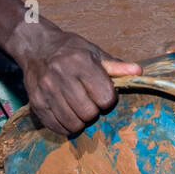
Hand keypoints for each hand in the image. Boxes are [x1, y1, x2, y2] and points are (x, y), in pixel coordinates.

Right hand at [17, 29, 140, 135]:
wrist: (37, 46)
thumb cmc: (71, 50)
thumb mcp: (94, 52)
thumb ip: (116, 66)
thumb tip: (138, 72)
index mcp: (80, 62)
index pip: (105, 97)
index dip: (108, 99)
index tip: (102, 93)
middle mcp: (61, 76)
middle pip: (89, 113)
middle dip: (94, 111)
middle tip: (90, 102)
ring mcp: (46, 90)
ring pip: (73, 124)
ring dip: (80, 121)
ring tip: (78, 108)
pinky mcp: (36, 102)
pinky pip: (56, 127)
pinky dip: (65, 126)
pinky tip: (67, 113)